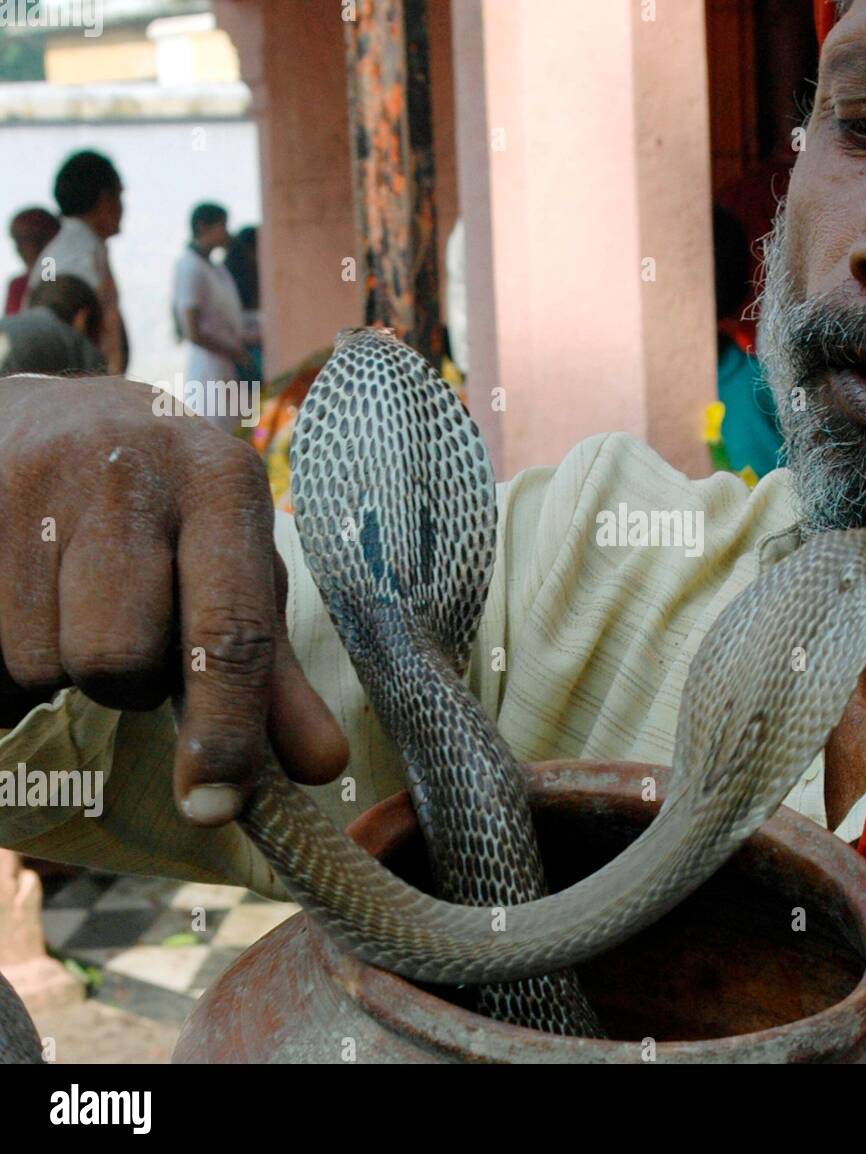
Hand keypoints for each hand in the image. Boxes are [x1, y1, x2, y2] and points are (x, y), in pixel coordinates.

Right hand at [0, 376, 348, 824]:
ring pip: (34, 660)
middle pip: (117, 657)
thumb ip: (274, 676)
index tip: (212, 805)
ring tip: (69, 602)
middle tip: (127, 632)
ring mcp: (28, 478)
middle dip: (124, 680)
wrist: (52, 418)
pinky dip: (0, 653)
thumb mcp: (237, 572)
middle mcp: (129, 471)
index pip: (230, 626)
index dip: (225, 727)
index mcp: (221, 484)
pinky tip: (20, 598)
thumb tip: (323, 769)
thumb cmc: (170, 516)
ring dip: (53, 665)